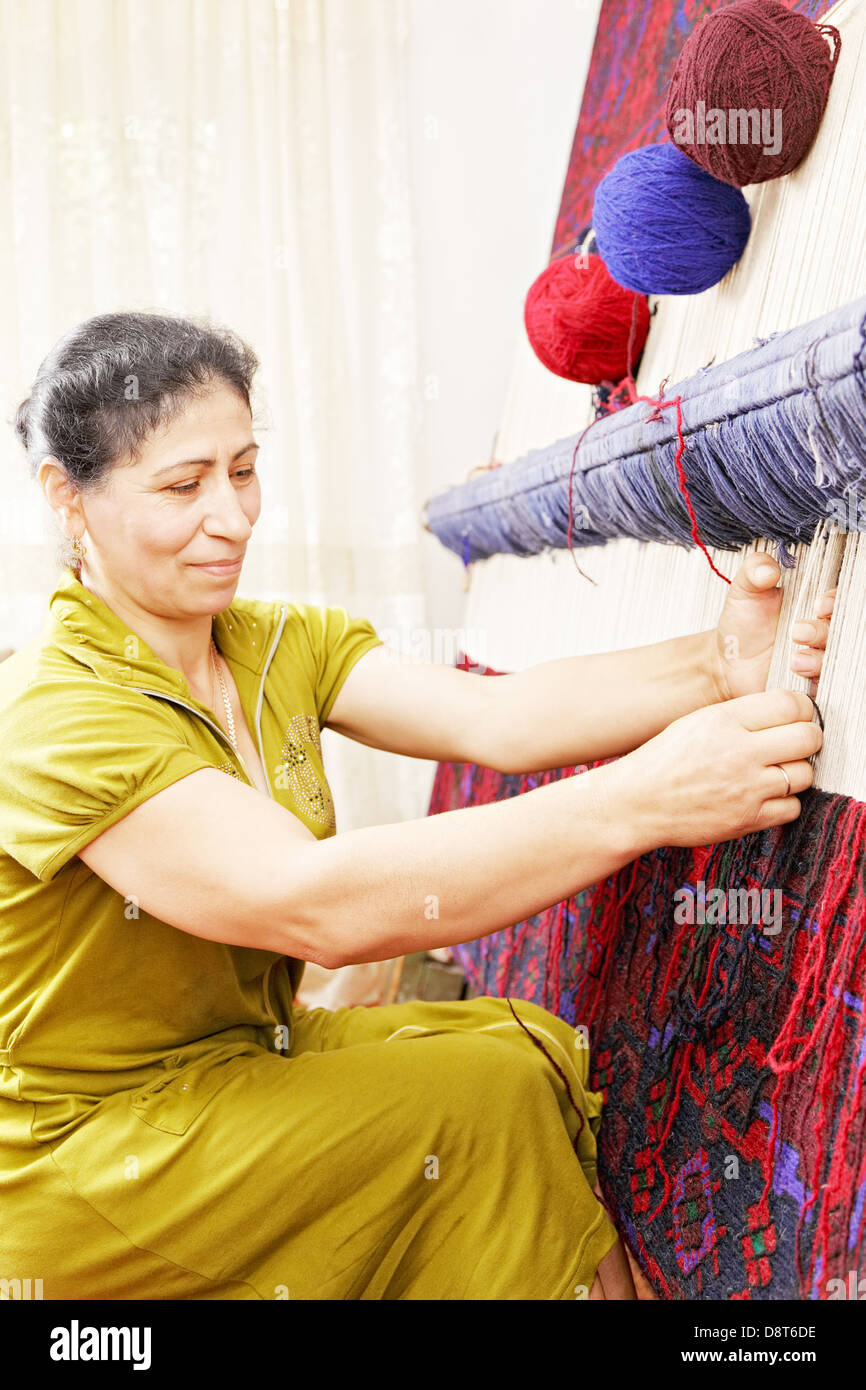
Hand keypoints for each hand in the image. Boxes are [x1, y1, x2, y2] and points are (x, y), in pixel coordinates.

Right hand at [605, 688, 822, 851]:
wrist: (636, 804)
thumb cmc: (663, 762)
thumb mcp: (696, 722)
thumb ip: (740, 716)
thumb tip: (785, 713)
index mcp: (723, 720)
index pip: (790, 704)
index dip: (802, 709)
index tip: (798, 716)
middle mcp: (739, 751)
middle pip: (807, 737)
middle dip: (808, 738)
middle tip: (796, 743)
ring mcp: (746, 788)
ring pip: (804, 774)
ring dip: (795, 772)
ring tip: (776, 771)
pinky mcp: (748, 818)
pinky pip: (792, 807)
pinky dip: (785, 802)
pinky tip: (765, 796)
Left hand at [711, 552, 835, 700]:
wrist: (726, 661)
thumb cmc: (741, 624)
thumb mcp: (745, 591)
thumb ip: (755, 570)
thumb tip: (768, 568)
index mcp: (813, 606)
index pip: (839, 600)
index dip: (835, 602)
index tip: (819, 605)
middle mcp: (821, 631)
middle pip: (841, 630)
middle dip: (824, 631)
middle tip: (798, 631)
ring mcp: (819, 658)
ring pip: (836, 659)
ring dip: (819, 659)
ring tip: (794, 659)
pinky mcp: (812, 683)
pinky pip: (826, 684)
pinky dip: (816, 679)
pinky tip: (797, 674)